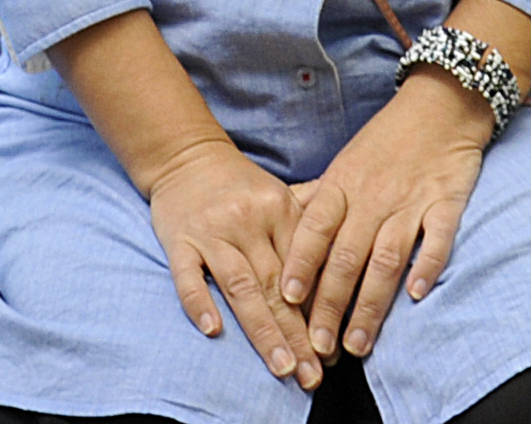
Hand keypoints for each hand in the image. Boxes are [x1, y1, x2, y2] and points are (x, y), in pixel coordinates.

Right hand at [140, 136, 320, 387]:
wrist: (186, 155)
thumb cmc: (240, 185)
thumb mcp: (281, 194)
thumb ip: (312, 225)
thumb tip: (352, 264)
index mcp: (278, 209)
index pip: (304, 270)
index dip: (319, 313)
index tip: (331, 352)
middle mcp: (246, 221)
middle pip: (276, 286)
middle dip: (297, 336)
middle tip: (313, 376)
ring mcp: (211, 232)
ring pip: (241, 287)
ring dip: (263, 332)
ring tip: (282, 367)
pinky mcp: (179, 240)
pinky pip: (188, 276)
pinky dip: (200, 303)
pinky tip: (214, 331)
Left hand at [277, 71, 496, 364]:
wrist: (439, 106)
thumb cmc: (385, 141)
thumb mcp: (343, 164)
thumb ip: (319, 201)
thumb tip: (284, 234)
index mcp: (341, 184)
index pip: (314, 229)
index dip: (300, 264)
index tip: (287, 301)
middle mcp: (371, 197)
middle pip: (347, 256)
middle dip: (330, 303)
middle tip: (319, 345)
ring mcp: (410, 201)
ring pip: (385, 259)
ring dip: (371, 304)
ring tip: (358, 343)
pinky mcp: (446, 204)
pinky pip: (436, 239)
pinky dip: (426, 267)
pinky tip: (416, 296)